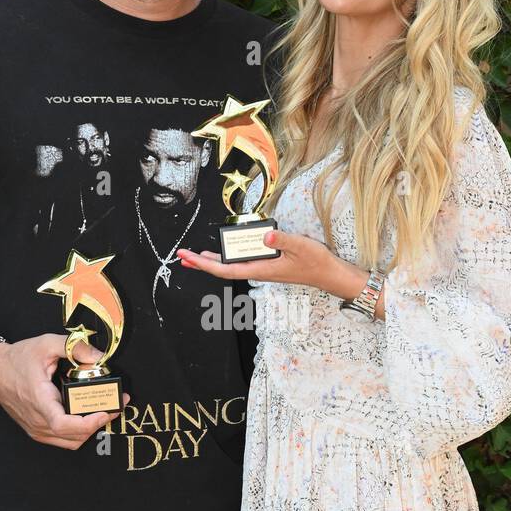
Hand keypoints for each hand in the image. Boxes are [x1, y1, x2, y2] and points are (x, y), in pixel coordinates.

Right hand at [0, 334, 129, 449]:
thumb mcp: (46, 344)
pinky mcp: (37, 430)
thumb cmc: (18, 358)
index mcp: (39, 401)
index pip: (65, 425)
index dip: (89, 423)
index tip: (106, 412)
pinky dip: (79, 432)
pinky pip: (63, 439)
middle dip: (99, 423)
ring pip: (70, 442)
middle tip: (117, 405)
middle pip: (74, 436)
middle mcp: (37, 420)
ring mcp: (36, 429)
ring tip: (106, 411)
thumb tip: (100, 358)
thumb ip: (74, 348)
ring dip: (91, 430)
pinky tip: (89, 416)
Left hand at [177, 228, 363, 295]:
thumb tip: (265, 236)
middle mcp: (258, 271)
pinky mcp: (267, 264)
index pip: (226, 270)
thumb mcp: (301, 246)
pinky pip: (241, 262)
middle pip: (223, 270)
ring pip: (231, 266)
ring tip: (194, 255)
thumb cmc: (316, 262)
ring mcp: (262, 268)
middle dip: (201, 263)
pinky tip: (222, 252)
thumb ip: (283, 240)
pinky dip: (227, 258)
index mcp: (261, 270)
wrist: (329, 274)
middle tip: (181, 256)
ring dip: (212, 261)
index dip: (205, 264)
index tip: (189, 257)